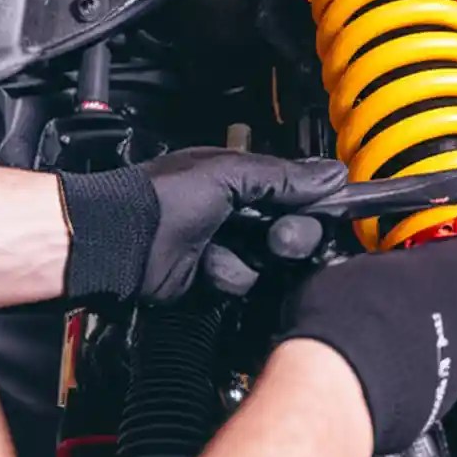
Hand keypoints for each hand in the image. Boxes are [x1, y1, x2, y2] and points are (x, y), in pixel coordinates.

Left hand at [58, 149, 346, 303]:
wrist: (121, 240)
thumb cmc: (164, 197)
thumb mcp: (230, 173)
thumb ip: (284, 176)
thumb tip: (334, 174)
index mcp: (242, 179)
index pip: (297, 192)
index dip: (313, 202)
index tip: (329, 209)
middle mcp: (238, 212)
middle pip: (293, 230)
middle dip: (289, 235)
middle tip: (277, 238)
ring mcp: (227, 247)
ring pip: (271, 262)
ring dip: (249, 257)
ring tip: (220, 249)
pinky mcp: (214, 279)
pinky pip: (244, 282)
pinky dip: (226, 275)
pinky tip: (204, 266)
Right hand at [277, 232, 456, 454]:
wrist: (341, 384)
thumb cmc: (350, 316)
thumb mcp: (361, 264)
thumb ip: (388, 264)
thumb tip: (377, 268)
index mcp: (456, 270)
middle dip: (433, 299)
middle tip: (393, 298)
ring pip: (449, 341)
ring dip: (421, 340)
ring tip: (377, 341)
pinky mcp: (443, 399)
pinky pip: (432, 378)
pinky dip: (411, 375)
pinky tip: (377, 372)